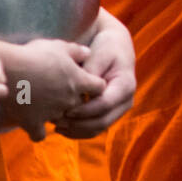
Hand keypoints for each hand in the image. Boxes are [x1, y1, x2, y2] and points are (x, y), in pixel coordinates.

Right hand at [0, 38, 106, 140]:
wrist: (7, 71)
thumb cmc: (33, 55)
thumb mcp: (57, 46)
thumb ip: (76, 51)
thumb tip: (88, 52)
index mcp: (79, 81)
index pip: (100, 87)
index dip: (93, 84)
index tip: (83, 80)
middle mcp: (69, 100)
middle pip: (81, 105)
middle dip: (73, 100)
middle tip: (58, 89)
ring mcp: (52, 114)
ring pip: (62, 119)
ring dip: (56, 114)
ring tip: (43, 103)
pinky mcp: (33, 124)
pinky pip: (40, 134)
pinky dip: (36, 130)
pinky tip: (32, 121)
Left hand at [54, 8, 135, 138]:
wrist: (115, 48)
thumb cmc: (106, 48)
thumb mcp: (99, 55)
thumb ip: (90, 72)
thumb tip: (79, 90)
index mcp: (126, 85)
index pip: (105, 104)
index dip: (84, 110)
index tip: (65, 109)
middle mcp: (125, 101)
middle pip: (102, 121)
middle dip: (78, 124)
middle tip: (56, 120)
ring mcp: (118, 110)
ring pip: (97, 129)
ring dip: (76, 131)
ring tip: (55, 125)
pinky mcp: (108, 114)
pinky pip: (93, 129)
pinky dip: (77, 131)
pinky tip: (60, 128)